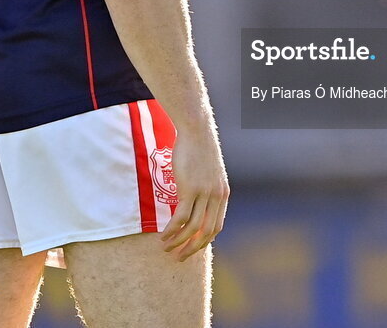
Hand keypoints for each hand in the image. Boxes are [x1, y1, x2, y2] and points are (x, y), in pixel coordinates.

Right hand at [161, 121, 229, 260]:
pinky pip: (181, 216)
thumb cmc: (199, 149)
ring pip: (192, 227)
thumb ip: (207, 189)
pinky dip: (172, 229)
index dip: (203, 241)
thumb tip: (197, 204)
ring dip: (178, 241)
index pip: (216, 227)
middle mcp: (216, 196)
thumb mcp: (209, 172)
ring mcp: (204, 192)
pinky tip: (163, 234)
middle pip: (206, 232)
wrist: (196, 130)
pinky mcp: (190, 188)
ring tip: (166, 247)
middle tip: (178, 257)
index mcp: (223, 194)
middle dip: (191, 248)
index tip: (190, 248)